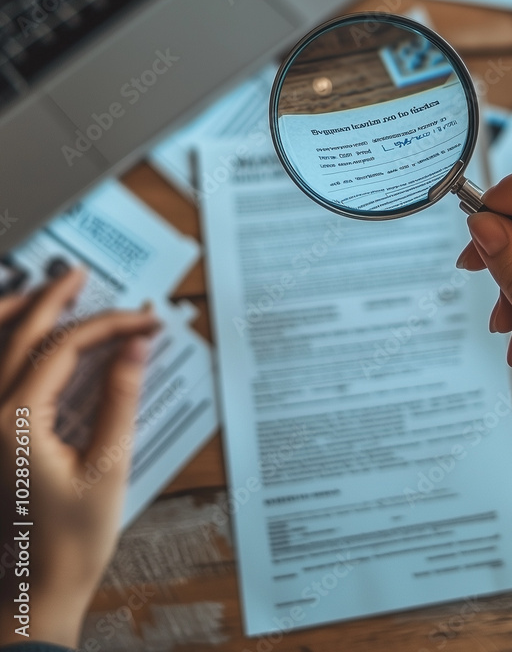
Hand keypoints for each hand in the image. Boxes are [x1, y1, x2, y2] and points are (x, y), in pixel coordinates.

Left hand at [0, 268, 160, 647]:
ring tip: (43, 291)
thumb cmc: (71, 541)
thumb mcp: (108, 466)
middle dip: (54, 300)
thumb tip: (135, 347)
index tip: (144, 321)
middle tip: (80, 274)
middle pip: (21, 337)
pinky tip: (24, 341)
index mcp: (16, 422)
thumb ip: (120, 398)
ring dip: (18, 316)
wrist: (37, 591)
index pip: (62, 349)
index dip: (108, 327)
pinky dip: (9, 349)